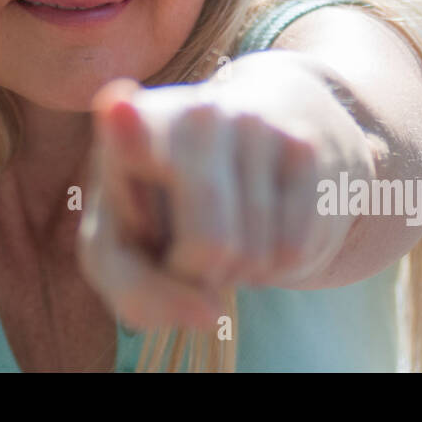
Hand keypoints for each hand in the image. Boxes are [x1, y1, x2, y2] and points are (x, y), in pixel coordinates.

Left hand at [76, 69, 367, 332]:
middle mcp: (192, 114)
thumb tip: (209, 314)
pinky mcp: (302, 144)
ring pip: (252, 256)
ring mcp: (253, 123)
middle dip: (195, 273)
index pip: (126, 129)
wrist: (235, 163)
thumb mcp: (120, 252)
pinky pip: (291, 250)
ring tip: (219, 230)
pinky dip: (271, 265)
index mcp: (127, 127)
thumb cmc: (157, 212)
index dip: (125, 130)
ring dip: (233, 271)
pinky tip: (255, 227)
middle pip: (209, 245)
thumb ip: (133, 290)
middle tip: (183, 251)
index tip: (119, 108)